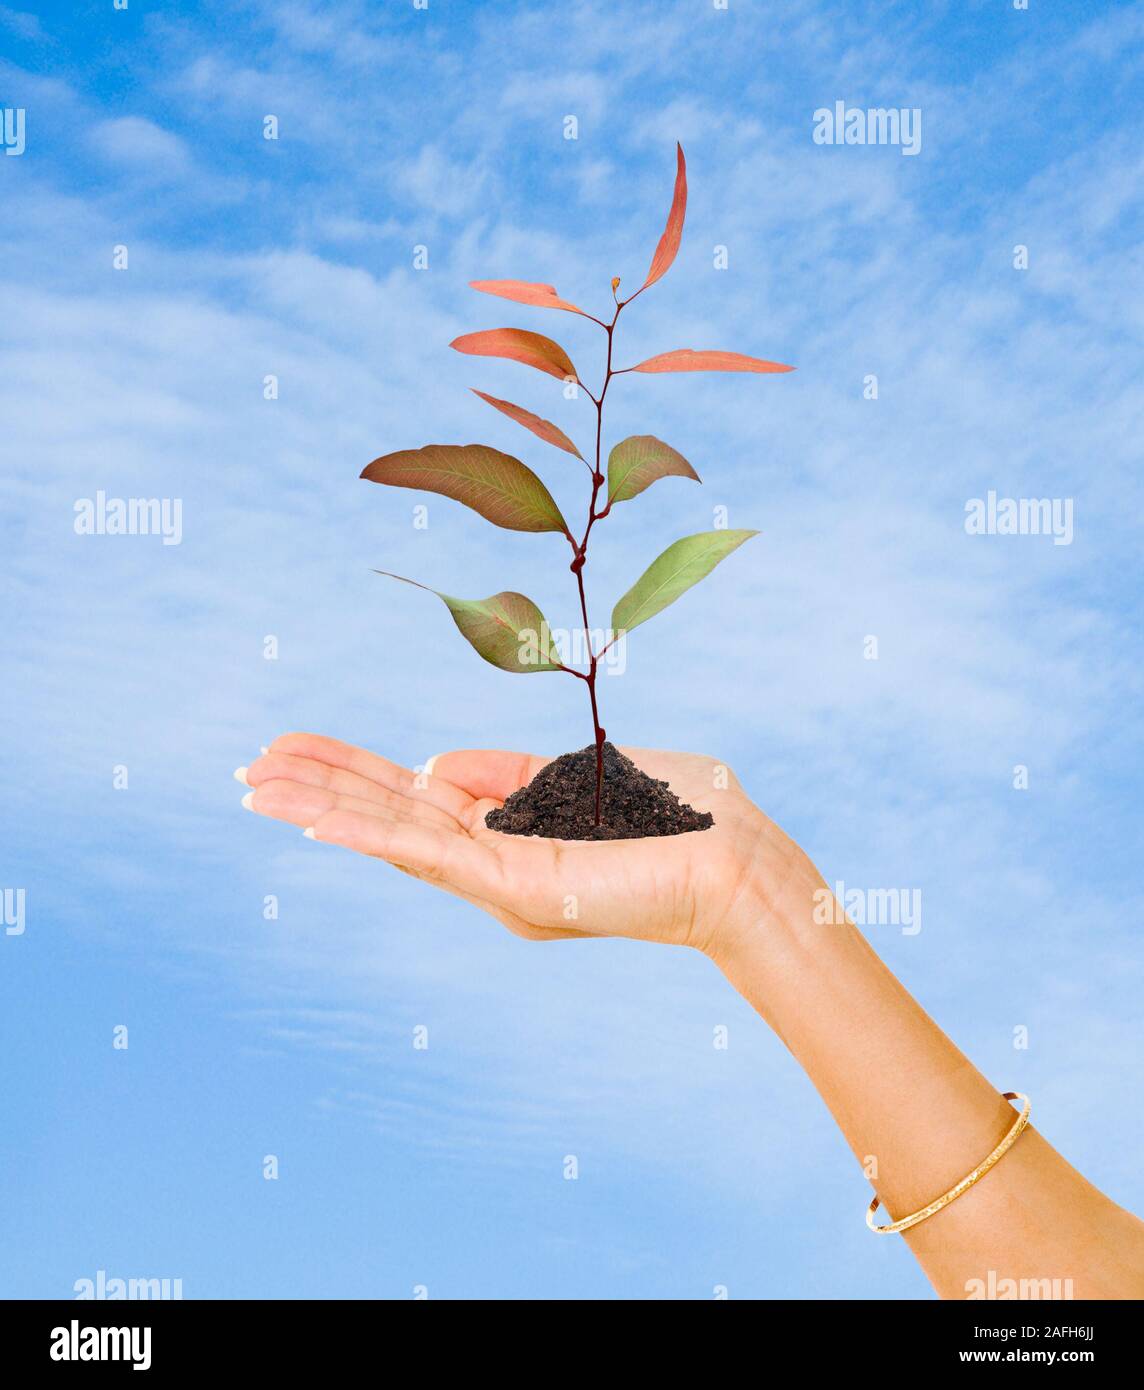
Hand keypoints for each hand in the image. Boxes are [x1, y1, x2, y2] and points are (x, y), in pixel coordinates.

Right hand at [239, 733, 818, 957]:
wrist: (742, 862)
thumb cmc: (684, 816)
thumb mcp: (582, 773)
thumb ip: (507, 771)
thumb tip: (432, 764)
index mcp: (510, 831)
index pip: (413, 796)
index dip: (353, 771)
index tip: (297, 748)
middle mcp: (495, 863)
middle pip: (389, 817)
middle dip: (318, 789)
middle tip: (247, 767)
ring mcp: (500, 880)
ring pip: (395, 835)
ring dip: (322, 807)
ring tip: (256, 785)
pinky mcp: (518, 887)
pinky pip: (431, 855)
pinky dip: (370, 834)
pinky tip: (316, 820)